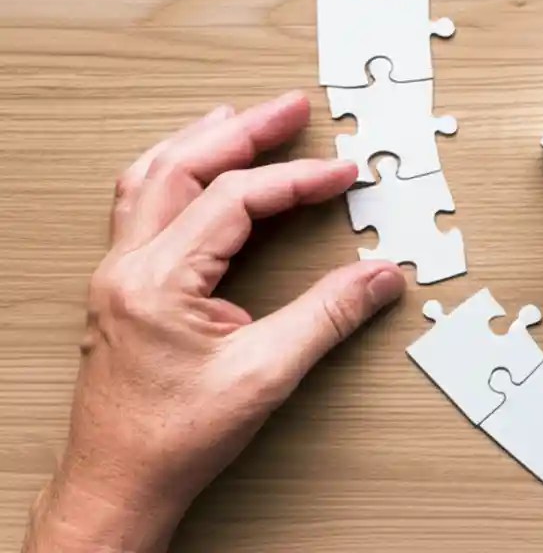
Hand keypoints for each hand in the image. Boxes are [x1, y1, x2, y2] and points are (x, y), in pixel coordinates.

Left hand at [24, 92, 406, 552]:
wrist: (120, 483)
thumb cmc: (174, 438)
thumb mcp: (267, 375)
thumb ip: (327, 315)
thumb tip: (377, 277)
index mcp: (158, 280)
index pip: (234, 199)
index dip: (296, 179)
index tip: (342, 174)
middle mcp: (128, 266)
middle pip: (183, 166)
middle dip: (242, 129)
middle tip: (291, 107)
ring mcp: (118, 274)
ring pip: (150, 178)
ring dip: (200, 141)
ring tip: (242, 118)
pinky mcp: (122, 288)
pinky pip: (141, 205)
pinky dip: (176, 173)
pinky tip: (198, 173)